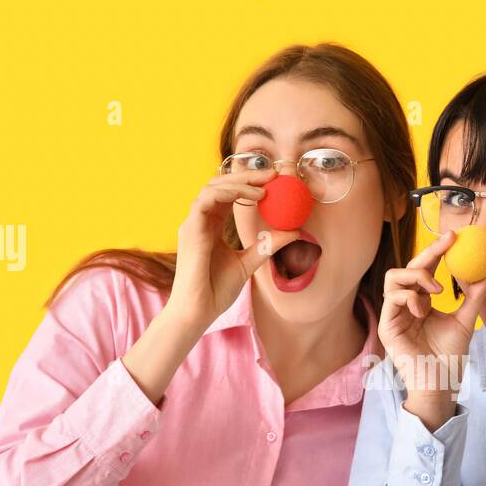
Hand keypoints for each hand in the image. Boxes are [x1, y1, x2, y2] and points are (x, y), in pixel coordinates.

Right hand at [164, 167, 303, 331]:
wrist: (198, 311)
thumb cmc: (217, 291)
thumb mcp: (249, 263)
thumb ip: (267, 245)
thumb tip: (295, 232)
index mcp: (211, 226)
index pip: (228, 194)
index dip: (248, 183)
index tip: (274, 180)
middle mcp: (200, 221)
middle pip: (220, 185)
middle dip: (246, 176)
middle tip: (272, 174)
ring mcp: (193, 224)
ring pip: (212, 188)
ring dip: (238, 183)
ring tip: (263, 188)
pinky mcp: (190, 231)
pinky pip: (205, 201)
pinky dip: (226, 193)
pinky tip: (247, 196)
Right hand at [380, 230, 485, 405]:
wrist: (440, 383)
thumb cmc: (450, 357)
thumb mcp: (465, 321)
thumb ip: (473, 297)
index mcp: (421, 302)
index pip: (425, 270)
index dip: (436, 251)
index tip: (454, 237)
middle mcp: (405, 305)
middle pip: (409, 267)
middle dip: (429, 252)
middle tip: (448, 243)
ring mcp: (394, 314)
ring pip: (394, 276)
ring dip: (418, 276)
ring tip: (437, 290)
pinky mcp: (387, 326)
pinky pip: (391, 297)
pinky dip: (409, 296)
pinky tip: (423, 308)